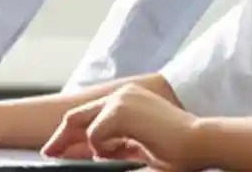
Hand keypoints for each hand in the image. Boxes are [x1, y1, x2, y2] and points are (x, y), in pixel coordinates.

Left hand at [42, 84, 200, 169]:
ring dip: (93, 150)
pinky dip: (105, 151)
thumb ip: (112, 148)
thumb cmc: (178, 150)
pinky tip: (127, 153)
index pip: (88, 115)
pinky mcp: (119, 111)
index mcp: (127, 99)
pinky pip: (96, 137)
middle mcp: (120, 94)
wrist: (202, 143)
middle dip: (60, 139)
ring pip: (86, 128)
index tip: (57, 150)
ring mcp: (119, 100)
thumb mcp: (136, 149)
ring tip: (113, 158)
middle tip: (49, 155)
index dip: (69, 135)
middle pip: (76, 116)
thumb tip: (85, 155)